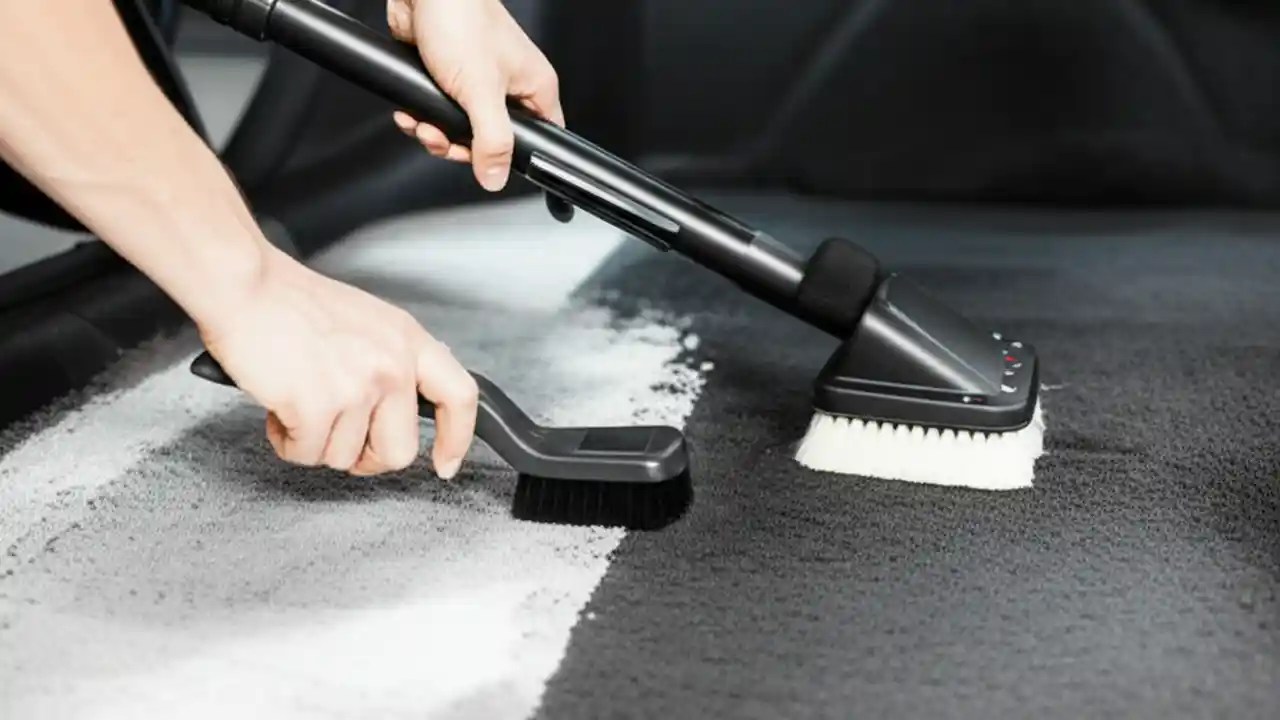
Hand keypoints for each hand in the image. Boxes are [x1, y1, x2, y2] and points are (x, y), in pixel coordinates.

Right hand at [195, 247, 478, 478]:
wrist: (244, 284)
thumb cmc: (291, 301)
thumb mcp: (367, 320)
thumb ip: (392, 359)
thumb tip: (404, 402)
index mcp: (408, 340)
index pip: (460, 397)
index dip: (456, 438)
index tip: (445, 463)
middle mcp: (392, 365)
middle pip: (399, 452)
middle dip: (364, 457)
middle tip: (337, 437)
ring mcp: (358, 388)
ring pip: (344, 457)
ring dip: (314, 442)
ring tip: (297, 401)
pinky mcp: (318, 407)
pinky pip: (307, 454)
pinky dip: (286, 440)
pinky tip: (278, 407)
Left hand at [387, 0, 563, 191]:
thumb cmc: (461, 20)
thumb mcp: (481, 92)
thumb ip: (492, 141)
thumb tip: (496, 178)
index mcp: (533, 88)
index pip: (541, 138)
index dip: (517, 158)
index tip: (491, 165)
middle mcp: (510, 87)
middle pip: (492, 142)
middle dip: (460, 147)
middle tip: (443, 139)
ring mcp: (479, 83)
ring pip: (462, 130)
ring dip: (436, 134)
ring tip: (422, 124)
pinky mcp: (450, 78)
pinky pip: (440, 114)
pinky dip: (423, 118)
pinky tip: (411, 113)